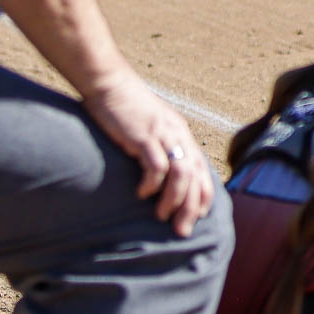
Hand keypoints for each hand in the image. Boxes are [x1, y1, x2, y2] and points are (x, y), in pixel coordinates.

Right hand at [80, 72, 214, 237]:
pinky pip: (156, 166)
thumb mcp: (152, 126)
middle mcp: (179, 135)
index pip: (203, 171)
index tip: (195, 218)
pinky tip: (141, 194)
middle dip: (191, 208)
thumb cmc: (126, 108)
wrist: (110, 82)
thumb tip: (161, 174)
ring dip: (174, 200)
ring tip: (161, 216)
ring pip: (181, 175)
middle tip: (182, 231)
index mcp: (182, 134)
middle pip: (196, 177)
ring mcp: (163, 135)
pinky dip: (151, 185)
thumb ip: (161, 145)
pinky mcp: (144, 136)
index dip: (203, 197)